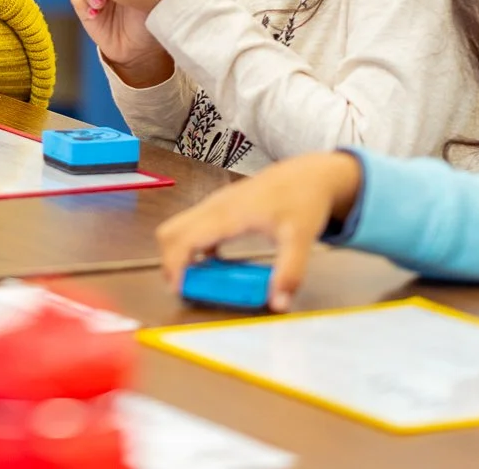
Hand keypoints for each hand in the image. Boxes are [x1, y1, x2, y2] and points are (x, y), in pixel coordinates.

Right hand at [154, 151, 363, 311]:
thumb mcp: (301, 239)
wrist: (309, 174)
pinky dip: (192, 247)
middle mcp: (214, 206)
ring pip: (178, 228)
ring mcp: (214, 204)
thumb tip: (278, 303)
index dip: (174, 266)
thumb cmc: (303, 201)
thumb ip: (289, 272)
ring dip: (180, 255)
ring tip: (204, 279)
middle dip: (170, 262)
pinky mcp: (219, 206)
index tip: (180, 290)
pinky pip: (192, 227)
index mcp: (228, 214)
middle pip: (169, 232)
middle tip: (189, 287)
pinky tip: (215, 262)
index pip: (184, 239)